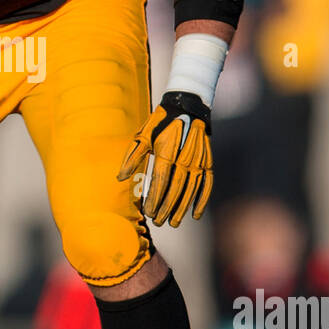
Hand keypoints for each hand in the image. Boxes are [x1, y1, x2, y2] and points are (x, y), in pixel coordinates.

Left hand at [118, 91, 212, 226]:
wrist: (187, 106)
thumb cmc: (160, 123)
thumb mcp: (143, 135)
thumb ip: (132, 156)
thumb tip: (120, 178)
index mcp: (167, 150)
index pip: (161, 180)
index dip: (155, 198)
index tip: (148, 212)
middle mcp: (185, 156)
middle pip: (176, 188)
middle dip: (167, 207)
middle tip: (158, 222)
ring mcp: (198, 159)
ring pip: (191, 189)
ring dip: (182, 207)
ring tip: (173, 222)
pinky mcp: (207, 161)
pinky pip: (207, 183)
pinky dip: (202, 200)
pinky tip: (196, 214)